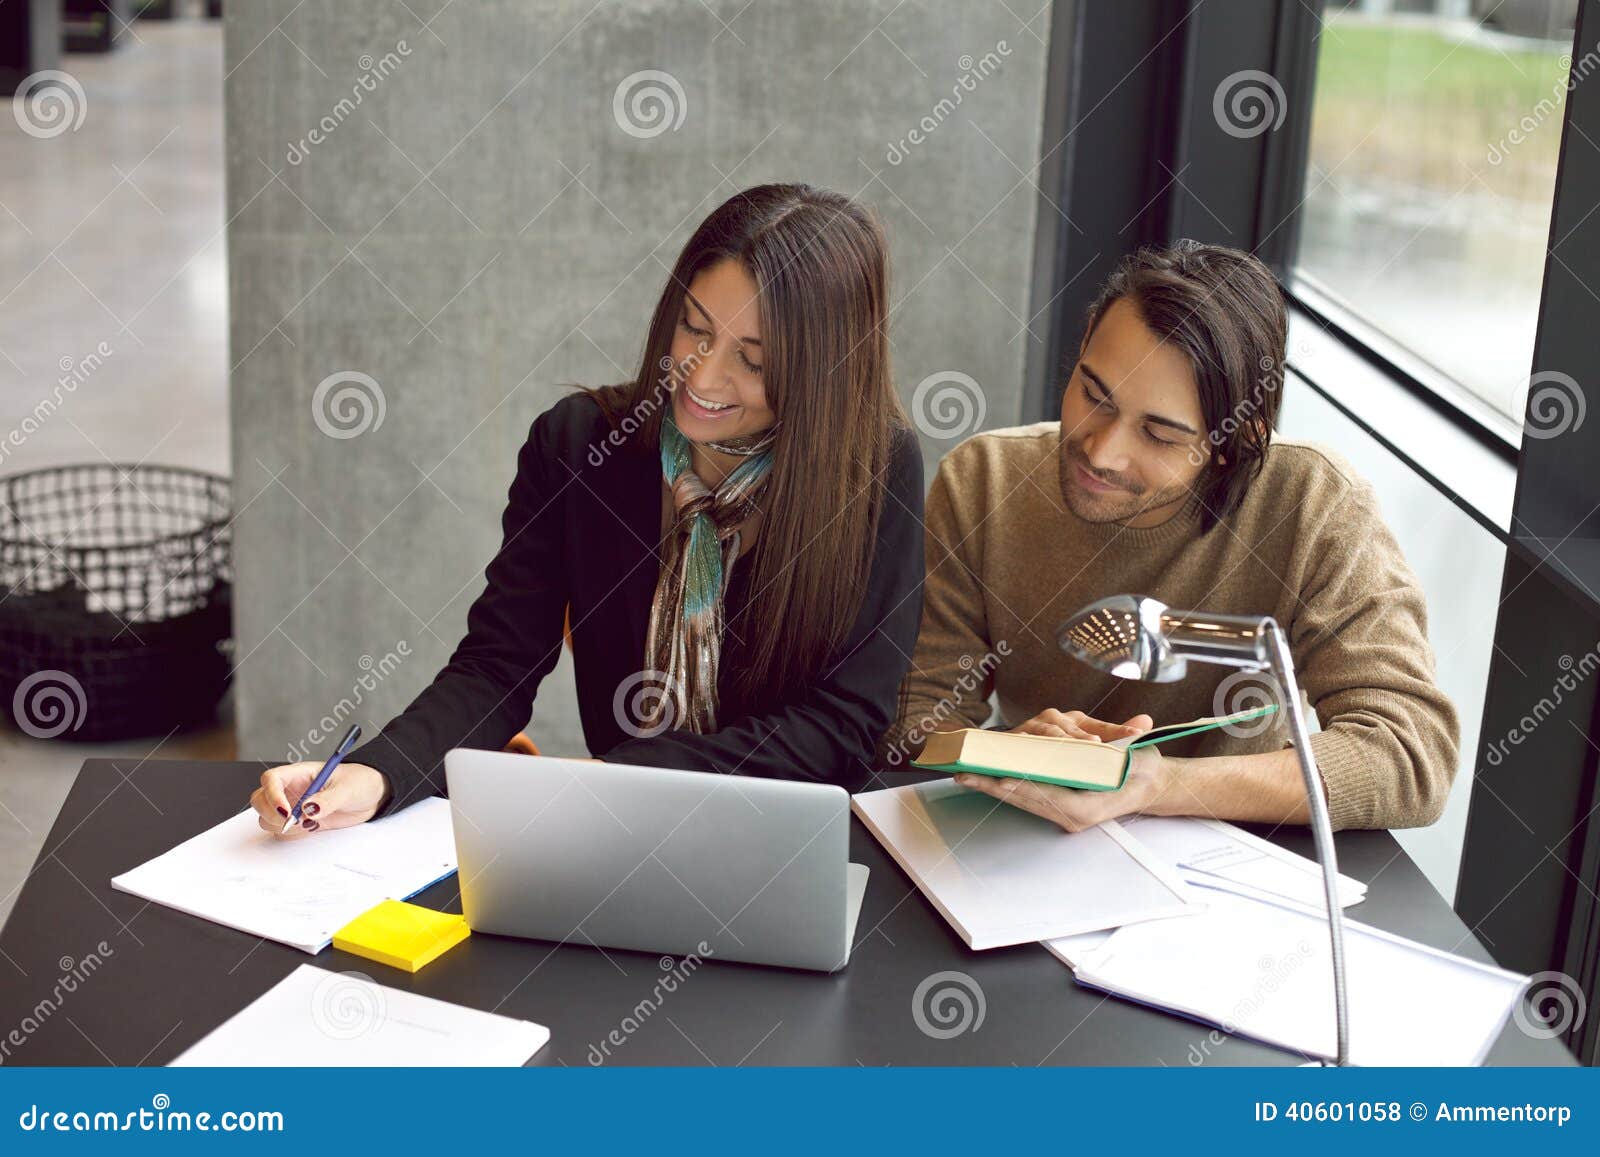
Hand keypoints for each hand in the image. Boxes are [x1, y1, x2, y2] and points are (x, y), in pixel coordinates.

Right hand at [249, 762, 389, 837]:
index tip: (287, 811)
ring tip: (309, 823)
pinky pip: (282, 832)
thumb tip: (308, 809)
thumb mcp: (348, 788)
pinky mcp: (300, 822)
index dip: (272, 794)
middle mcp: (291, 789)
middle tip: (296, 821)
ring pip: (267, 818)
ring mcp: (293, 806)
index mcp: (300, 773)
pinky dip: (291, 835)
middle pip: (260, 800)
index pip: (271, 779)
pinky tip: (311, 828)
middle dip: (272, 814)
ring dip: (281, 826)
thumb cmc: (361, 782)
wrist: (373, 796)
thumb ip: (328, 799)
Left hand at [956, 746, 1171, 832]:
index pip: (1048, 795)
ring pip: (1021, 801)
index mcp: (1088, 807)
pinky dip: (1005, 788)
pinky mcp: (1057, 809)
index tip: (1000, 777)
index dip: (1023, 785)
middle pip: (1026, 799)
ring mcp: (1063, 815)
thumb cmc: (1142, 774)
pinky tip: (985, 778)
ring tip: (967, 776)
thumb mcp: (1139, 757)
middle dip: (994, 786)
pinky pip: (1025, 800)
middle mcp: (1072, 815)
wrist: (1149, 788)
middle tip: (967, 775)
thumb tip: (1140, 724)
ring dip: (992, 788)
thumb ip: (1133, 741)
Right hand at [1010, 709, 1152, 742]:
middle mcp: (1055, 719)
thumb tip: (1147, 720)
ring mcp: (1033, 727)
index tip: (1136, 735)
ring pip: (1049, 734)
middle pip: (1073, 730)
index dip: (1118, 731)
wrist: (1011, 749)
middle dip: (1085, 737)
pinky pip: (1023, 745)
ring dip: (1060, 741)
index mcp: (1076, 721)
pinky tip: (1038, 757)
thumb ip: (1115, 735)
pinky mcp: (1014, 739)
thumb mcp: (1087, 740)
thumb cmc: (1053, 745)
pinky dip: (1029, 749)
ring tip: (1069, 751)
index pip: (1101, 727)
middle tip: (1099, 744)